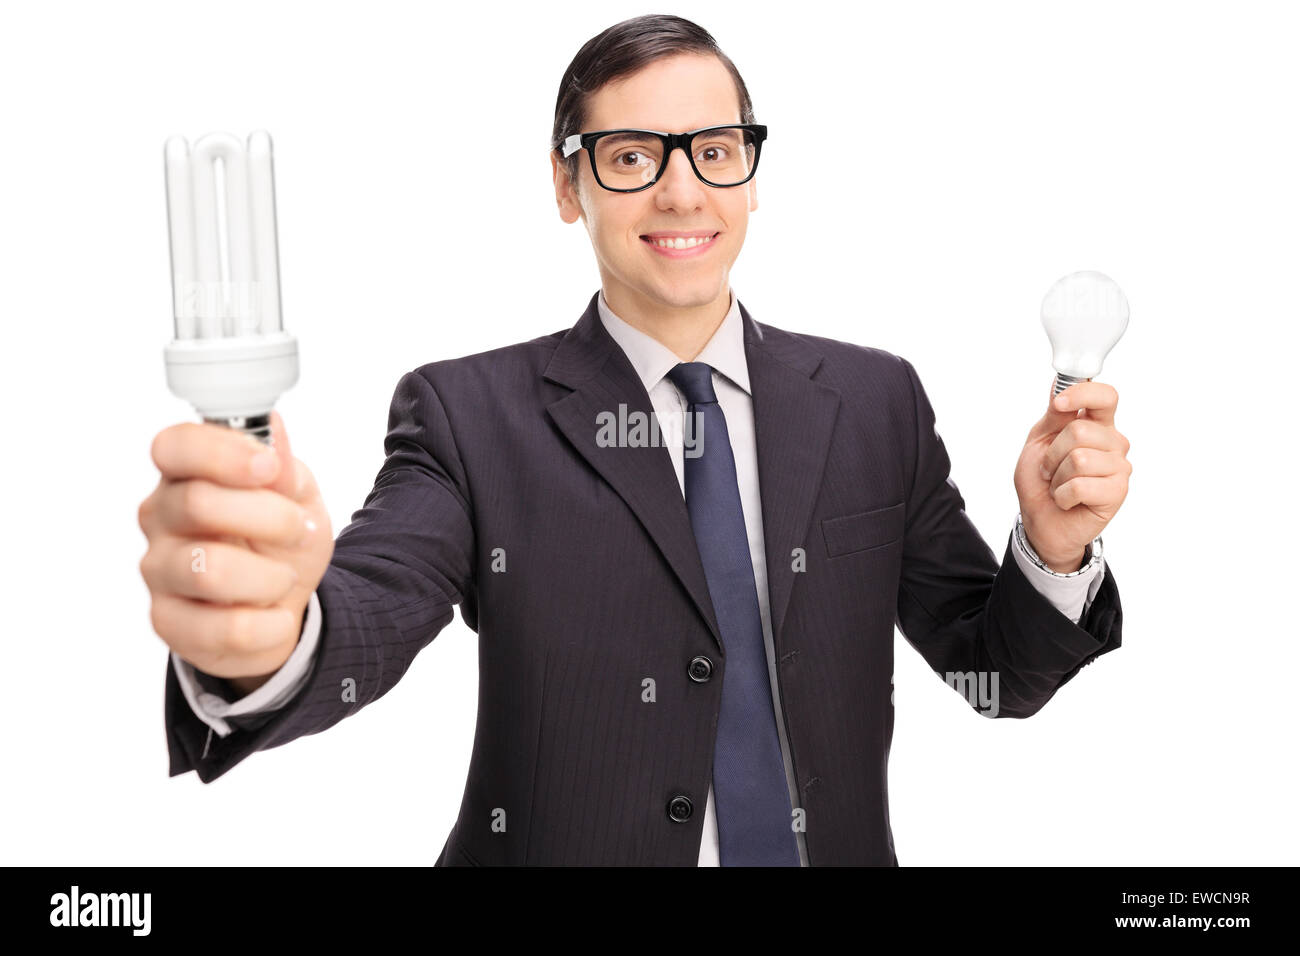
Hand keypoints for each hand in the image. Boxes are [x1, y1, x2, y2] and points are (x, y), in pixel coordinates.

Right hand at [138, 411, 333, 684]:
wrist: (280, 607)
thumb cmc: (280, 541)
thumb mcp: (299, 499)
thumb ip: (286, 470)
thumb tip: (273, 433)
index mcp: (187, 474)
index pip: (175, 446)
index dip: (222, 452)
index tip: (269, 467)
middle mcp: (160, 518)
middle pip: (197, 503)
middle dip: (270, 517)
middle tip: (299, 529)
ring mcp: (158, 571)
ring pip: (209, 569)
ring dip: (270, 575)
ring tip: (284, 577)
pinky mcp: (168, 622)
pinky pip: (226, 628)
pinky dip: (270, 624)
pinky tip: (275, 616)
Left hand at [1013, 380, 1130, 570]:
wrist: (1041, 520)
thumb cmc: (1041, 480)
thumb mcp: (1039, 441)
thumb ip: (1054, 415)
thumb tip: (1060, 383)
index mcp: (1096, 424)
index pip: (1105, 396)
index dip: (1082, 394)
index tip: (1058, 404)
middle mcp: (1113, 442)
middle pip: (1081, 430)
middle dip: (1052, 453)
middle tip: (1051, 469)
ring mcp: (1119, 466)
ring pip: (1079, 458)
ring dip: (1057, 476)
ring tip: (1060, 485)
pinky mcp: (1118, 491)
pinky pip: (1080, 485)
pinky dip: (1062, 495)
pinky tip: (1067, 500)